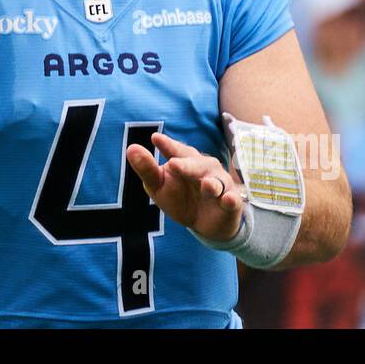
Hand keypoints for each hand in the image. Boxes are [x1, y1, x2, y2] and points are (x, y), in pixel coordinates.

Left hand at [126, 132, 244, 242]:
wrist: (203, 225)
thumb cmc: (179, 198)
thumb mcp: (159, 186)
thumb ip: (147, 169)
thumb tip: (131, 148)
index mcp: (185, 161)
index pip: (176, 151)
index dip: (168, 145)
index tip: (155, 138)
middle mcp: (205, 169)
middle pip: (197, 165)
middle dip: (187, 165)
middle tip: (173, 164)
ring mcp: (220, 185)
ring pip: (217, 182)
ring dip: (212, 184)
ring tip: (206, 185)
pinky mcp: (231, 204)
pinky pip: (233, 201)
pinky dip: (232, 200)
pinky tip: (229, 199)